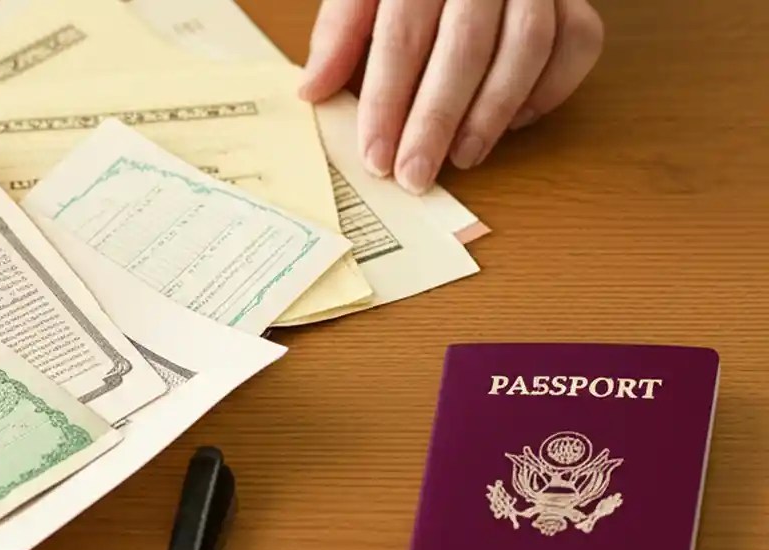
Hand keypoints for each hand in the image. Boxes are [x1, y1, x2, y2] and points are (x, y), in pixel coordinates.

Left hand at [299, 0, 603, 193]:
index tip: (375, 157)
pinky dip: (549, 88)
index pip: (401, 36)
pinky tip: (513, 124)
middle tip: (415, 176)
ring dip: (493, 112)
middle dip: (437, 121)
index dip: (387, 101)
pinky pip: (578, 41)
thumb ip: (339, 32)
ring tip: (461, 158)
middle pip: (465, 47)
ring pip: (527, 45)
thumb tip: (312, 90)